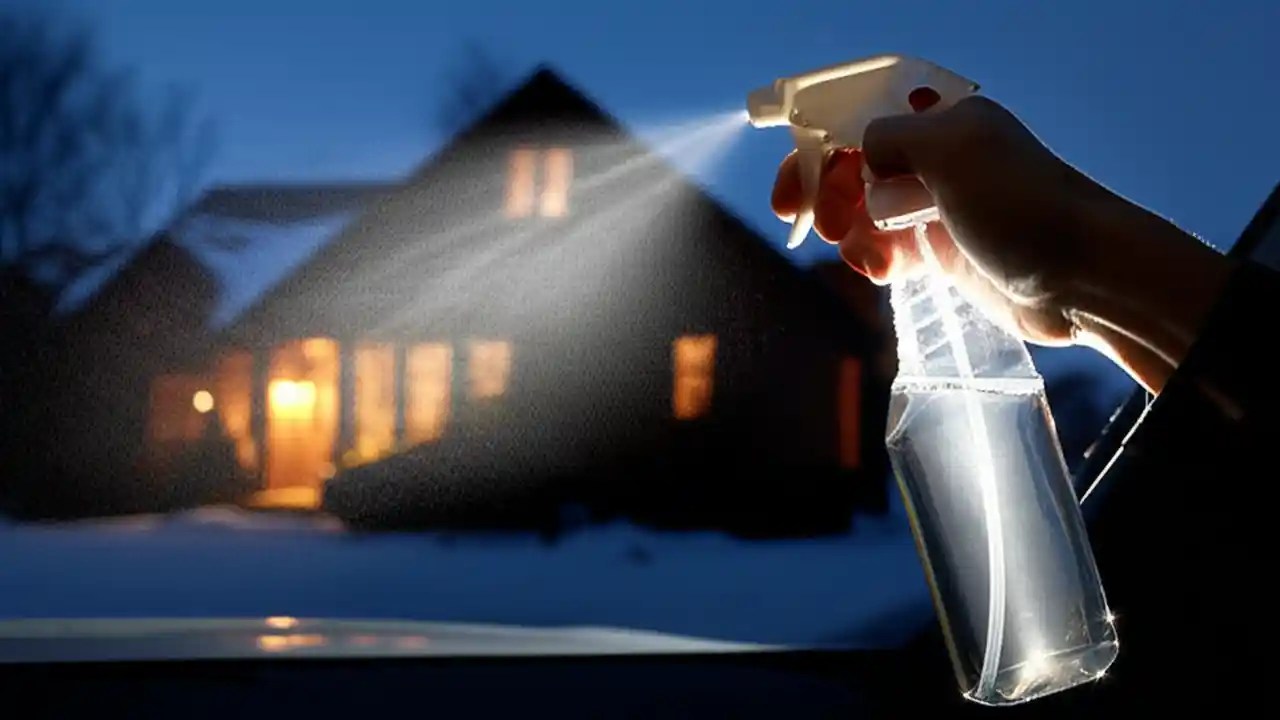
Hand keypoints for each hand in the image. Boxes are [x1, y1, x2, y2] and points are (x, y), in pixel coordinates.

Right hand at [771, 95, 1231, 392]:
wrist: (1080, 278)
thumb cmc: (1021, 204)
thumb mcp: (951, 148)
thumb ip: (891, 136)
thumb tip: (863, 155)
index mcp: (941, 117)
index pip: (859, 113)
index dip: (816, 139)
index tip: (791, 182)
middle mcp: (936, 156)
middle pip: (851, 165)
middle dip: (824, 192)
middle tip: (809, 220)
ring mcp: (937, 205)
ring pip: (862, 212)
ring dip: (849, 234)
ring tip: (864, 257)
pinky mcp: (942, 251)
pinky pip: (885, 249)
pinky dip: (874, 260)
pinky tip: (883, 274)